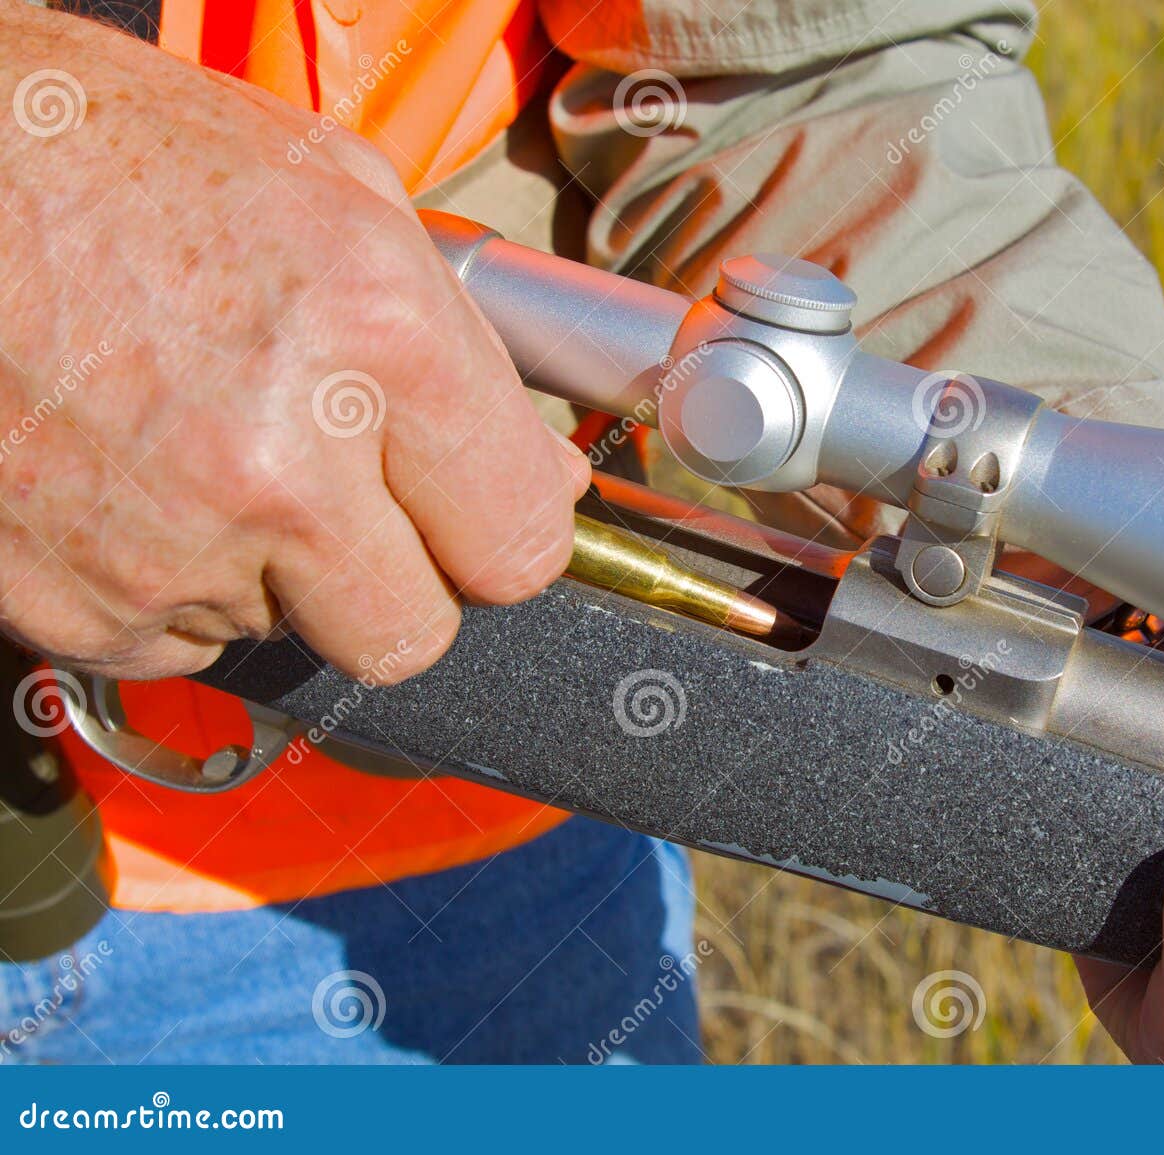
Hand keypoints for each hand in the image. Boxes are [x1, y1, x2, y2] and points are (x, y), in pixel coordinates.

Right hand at [0, 5, 587, 682]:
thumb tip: (529, 465)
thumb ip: (456, 342)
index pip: (518, 542)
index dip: (505, 530)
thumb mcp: (330, 189)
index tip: (482, 514)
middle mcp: (282, 466)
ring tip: (204, 450)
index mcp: (375, 340)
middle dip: (399, 575)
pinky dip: (169, 585)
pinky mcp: (75, 606)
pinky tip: (134, 484)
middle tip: (353, 499)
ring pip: (292, 634)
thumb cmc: (97, 151)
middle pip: (413, 631)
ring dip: (274, 571)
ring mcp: (171, 549)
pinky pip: (175, 643)